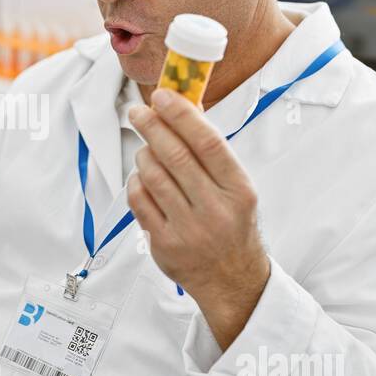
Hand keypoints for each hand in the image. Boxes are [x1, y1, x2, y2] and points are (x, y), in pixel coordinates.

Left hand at [127, 87, 271, 349]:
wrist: (231, 279)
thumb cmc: (232, 224)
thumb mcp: (236, 190)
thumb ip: (212, 155)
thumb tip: (185, 109)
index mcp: (239, 191)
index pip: (208, 143)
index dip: (182, 115)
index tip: (163, 96)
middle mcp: (215, 210)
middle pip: (175, 156)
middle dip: (152, 127)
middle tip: (138, 111)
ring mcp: (187, 229)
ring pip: (152, 176)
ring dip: (143, 154)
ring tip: (145, 148)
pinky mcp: (163, 244)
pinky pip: (138, 201)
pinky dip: (136, 182)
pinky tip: (142, 177)